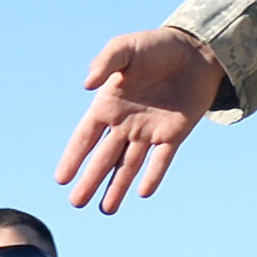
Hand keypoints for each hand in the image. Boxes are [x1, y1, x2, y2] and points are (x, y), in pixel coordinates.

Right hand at [61, 25, 226, 214]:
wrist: (196, 50)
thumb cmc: (156, 46)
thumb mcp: (126, 47)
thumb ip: (105, 62)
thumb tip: (87, 85)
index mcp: (107, 106)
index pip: (85, 138)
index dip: (73, 158)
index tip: (61, 180)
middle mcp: (125, 124)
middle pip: (104, 158)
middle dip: (90, 181)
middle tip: (76, 204)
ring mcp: (149, 132)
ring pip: (129, 165)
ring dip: (117, 187)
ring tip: (106, 210)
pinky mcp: (175, 135)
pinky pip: (161, 160)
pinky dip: (153, 175)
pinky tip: (143, 192)